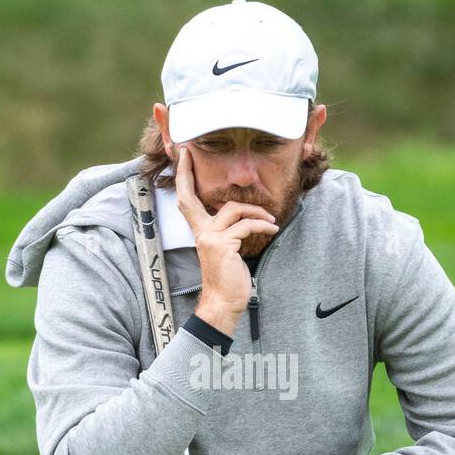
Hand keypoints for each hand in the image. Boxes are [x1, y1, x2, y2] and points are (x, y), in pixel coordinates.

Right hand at [173, 145, 278, 325]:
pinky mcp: (224, 245)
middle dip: (187, 172)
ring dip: (257, 211)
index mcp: (200, 232)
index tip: (182, 156)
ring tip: (271, 220)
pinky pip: (247, 226)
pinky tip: (273, 229)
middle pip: (190, 197)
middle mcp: (201, 232)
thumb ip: (228, 232)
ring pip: (234, 210)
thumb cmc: (227, 279)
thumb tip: (243, 216)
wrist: (223, 303)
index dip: (183, 178)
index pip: (186, 201)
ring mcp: (211, 238)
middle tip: (189, 152)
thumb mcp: (225, 251)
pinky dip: (263, 225)